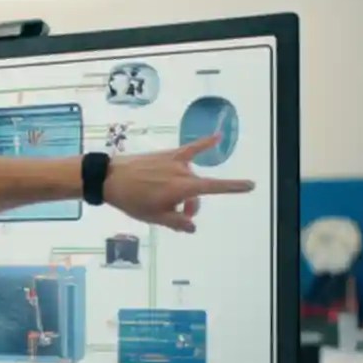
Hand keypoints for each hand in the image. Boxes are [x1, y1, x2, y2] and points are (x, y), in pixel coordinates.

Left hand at [103, 133, 254, 231]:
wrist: (110, 178)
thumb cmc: (132, 200)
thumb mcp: (154, 217)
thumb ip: (177, 222)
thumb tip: (192, 226)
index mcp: (183, 188)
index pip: (215, 188)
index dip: (234, 187)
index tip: (251, 185)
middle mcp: (184, 172)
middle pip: (197, 192)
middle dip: (190, 205)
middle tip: (173, 215)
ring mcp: (176, 161)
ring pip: (191, 179)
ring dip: (185, 191)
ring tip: (164, 200)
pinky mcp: (168, 154)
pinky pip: (191, 148)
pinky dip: (205, 143)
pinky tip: (218, 136)